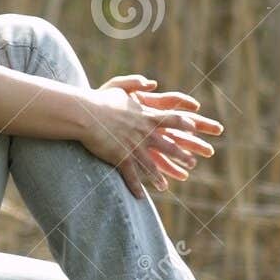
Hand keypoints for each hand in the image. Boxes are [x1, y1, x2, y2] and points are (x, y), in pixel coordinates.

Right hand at [81, 77, 223, 198]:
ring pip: (151, 164)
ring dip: (159, 176)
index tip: (194, 130)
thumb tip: (151, 83)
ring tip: (165, 186)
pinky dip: (136, 187)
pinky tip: (140, 197)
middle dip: (181, 155)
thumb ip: (136, 83)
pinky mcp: (121, 157)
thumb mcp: (119, 86)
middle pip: (168, 145)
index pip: (172, 120)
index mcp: (145, 117)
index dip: (184, 125)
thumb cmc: (100, 100)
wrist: (86, 115)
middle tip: (191, 162)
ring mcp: (134, 146)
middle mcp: (144, 132)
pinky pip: (131, 175)